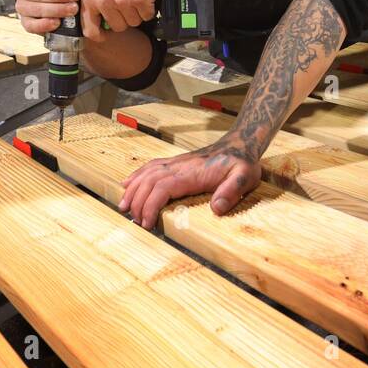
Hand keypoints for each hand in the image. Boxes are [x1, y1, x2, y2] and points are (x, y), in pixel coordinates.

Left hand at [81, 0, 167, 42]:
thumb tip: (95, 19)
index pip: (90, 29)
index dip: (99, 35)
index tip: (105, 36)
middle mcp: (105, 1)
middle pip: (118, 27)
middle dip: (125, 18)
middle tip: (128, 3)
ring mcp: (124, 2)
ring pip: (134, 22)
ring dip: (138, 12)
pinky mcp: (141, 0)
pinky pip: (147, 15)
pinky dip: (150, 8)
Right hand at [118, 137, 261, 229]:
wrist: (239, 144)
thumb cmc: (242, 163)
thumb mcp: (244, 178)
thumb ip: (231, 192)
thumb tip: (216, 208)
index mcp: (192, 174)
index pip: (163, 188)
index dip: (151, 205)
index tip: (147, 223)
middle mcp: (179, 166)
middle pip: (149, 182)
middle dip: (138, 202)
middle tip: (134, 221)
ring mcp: (176, 163)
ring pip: (147, 173)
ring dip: (133, 189)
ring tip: (123, 206)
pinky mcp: (175, 162)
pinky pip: (151, 167)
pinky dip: (136, 175)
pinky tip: (127, 183)